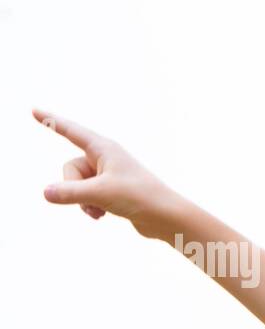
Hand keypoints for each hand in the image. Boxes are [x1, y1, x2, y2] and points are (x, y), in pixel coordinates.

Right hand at [34, 108, 181, 240]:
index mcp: (105, 148)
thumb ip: (70, 193)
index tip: (34, 110)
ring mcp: (108, 175)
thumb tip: (46, 193)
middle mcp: (106, 158)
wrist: (167, 218)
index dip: (51, 121)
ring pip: (77, 185)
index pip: (71, 131)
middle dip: (74, 187)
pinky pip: (87, 196)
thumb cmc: (139, 198)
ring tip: (101, 210)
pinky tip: (103, 215)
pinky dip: (91, 206)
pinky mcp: (112, 191)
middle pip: (70, 168)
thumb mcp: (100, 194)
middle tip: (93, 198)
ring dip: (83, 201)